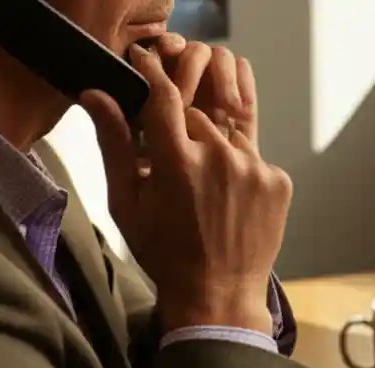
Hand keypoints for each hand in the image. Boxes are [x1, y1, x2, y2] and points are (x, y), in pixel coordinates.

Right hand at [80, 45, 289, 334]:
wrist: (219, 296)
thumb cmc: (165, 254)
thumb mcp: (128, 203)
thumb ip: (114, 144)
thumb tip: (96, 94)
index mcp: (177, 161)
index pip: (164, 95)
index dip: (154, 75)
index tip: (147, 64)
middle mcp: (220, 157)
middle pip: (197, 117)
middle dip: (184, 133)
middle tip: (177, 169)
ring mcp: (255, 169)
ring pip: (227, 136)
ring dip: (214, 152)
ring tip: (205, 193)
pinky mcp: (278, 181)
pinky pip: (254, 159)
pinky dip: (240, 172)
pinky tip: (229, 203)